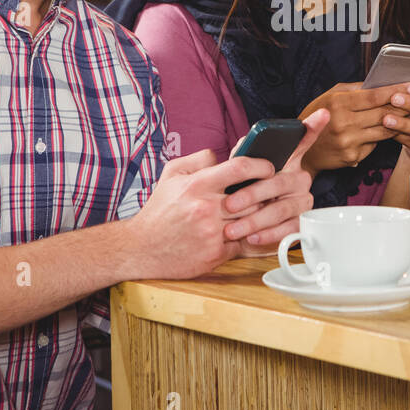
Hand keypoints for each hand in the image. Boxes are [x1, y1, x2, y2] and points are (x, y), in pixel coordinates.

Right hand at [123, 148, 255, 279]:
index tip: (268, 168)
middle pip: (252, 196)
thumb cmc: (159, 210)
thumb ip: (198, 159)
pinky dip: (243, 237)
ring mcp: (212, 233)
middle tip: (263, 193)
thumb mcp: (171, 174)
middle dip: (260, 194)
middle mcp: (205, 208)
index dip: (261, 165)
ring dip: (254, 216)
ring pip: (251, 220)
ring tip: (250, 212)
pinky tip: (237, 232)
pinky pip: (243, 243)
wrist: (141, 247)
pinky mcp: (215, 255)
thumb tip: (222, 155)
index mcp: (196, 185)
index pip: (240, 168)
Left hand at [221, 109, 329, 255]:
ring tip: (233, 227)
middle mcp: (300, 178)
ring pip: (282, 209)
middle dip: (252, 194)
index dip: (313, 127)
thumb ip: (242, 155)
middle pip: (280, 182)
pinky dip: (268, 235)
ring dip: (255, 220)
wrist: (239, 222)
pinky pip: (288, 229)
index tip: (323, 114)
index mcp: (288, 160)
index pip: (303, 139)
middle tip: (230, 204)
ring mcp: (303, 201)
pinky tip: (252, 237)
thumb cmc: (240, 190)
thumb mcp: (238, 171)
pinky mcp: (302, 222)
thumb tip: (245, 145)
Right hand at [296, 82, 403, 173]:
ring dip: (402, 122)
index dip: (395, 91)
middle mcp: (344, 123)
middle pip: (384, 114)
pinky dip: (385, 136)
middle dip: (406, 106)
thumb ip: (354, 89)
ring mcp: (349, 142)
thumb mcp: (330, 96)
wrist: (303, 151)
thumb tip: (378, 83)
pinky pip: (376, 144)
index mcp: (338, 104)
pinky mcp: (353, 157)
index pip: (373, 96)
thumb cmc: (316, 118)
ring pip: (385, 131)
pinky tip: (395, 130)